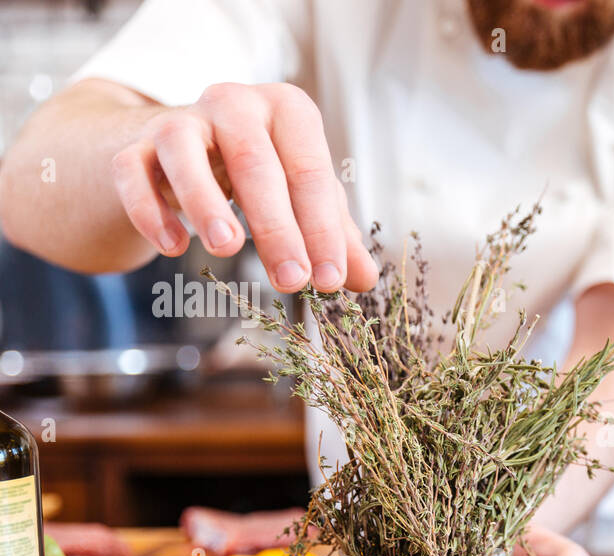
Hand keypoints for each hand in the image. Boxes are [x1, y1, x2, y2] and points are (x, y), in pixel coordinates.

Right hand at [109, 82, 376, 292]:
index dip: (324, 229)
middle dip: (277, 227)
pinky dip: (149, 208)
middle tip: (293, 281)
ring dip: (206, 203)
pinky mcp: (134, 146)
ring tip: (226, 249)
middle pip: (255, 163)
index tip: (332, 280)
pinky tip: (172, 246)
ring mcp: (179, 120)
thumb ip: (334, 236)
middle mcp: (233, 103)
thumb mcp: (302, 197)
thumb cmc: (261, 174)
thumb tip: (366, 280)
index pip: (310, 172)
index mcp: (286, 111)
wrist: (182, 152)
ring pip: (185, 153)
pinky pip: (133, 171)